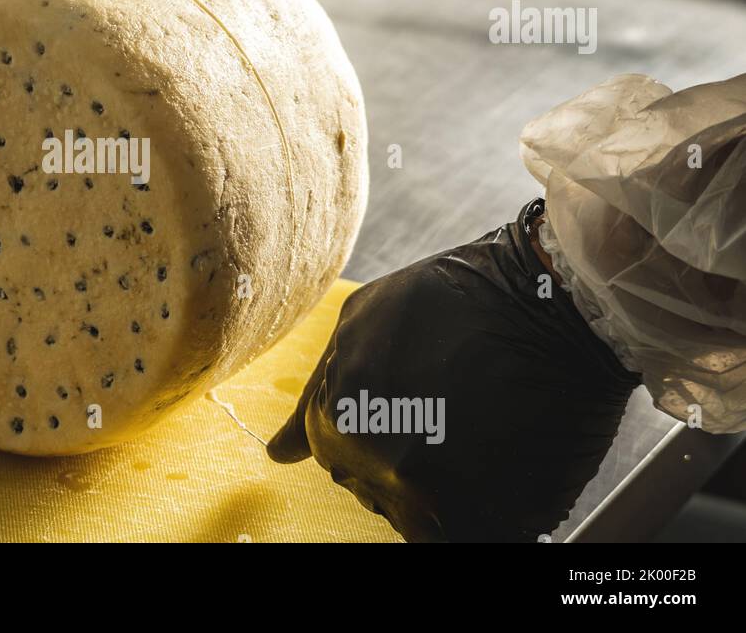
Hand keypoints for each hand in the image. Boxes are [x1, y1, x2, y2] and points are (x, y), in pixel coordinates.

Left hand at [267, 200, 640, 541]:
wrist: (559, 305)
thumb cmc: (454, 302)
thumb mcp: (362, 324)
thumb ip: (314, 395)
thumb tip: (277, 455)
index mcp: (344, 426)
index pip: (334, 458)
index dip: (372, 427)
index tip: (410, 400)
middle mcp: (389, 472)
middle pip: (376, 490)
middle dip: (402, 458)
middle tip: (448, 409)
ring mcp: (447, 502)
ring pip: (422, 518)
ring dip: (442, 487)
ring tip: (476, 429)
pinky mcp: (504, 522)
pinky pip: (476, 532)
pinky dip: (486, 508)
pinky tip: (501, 459)